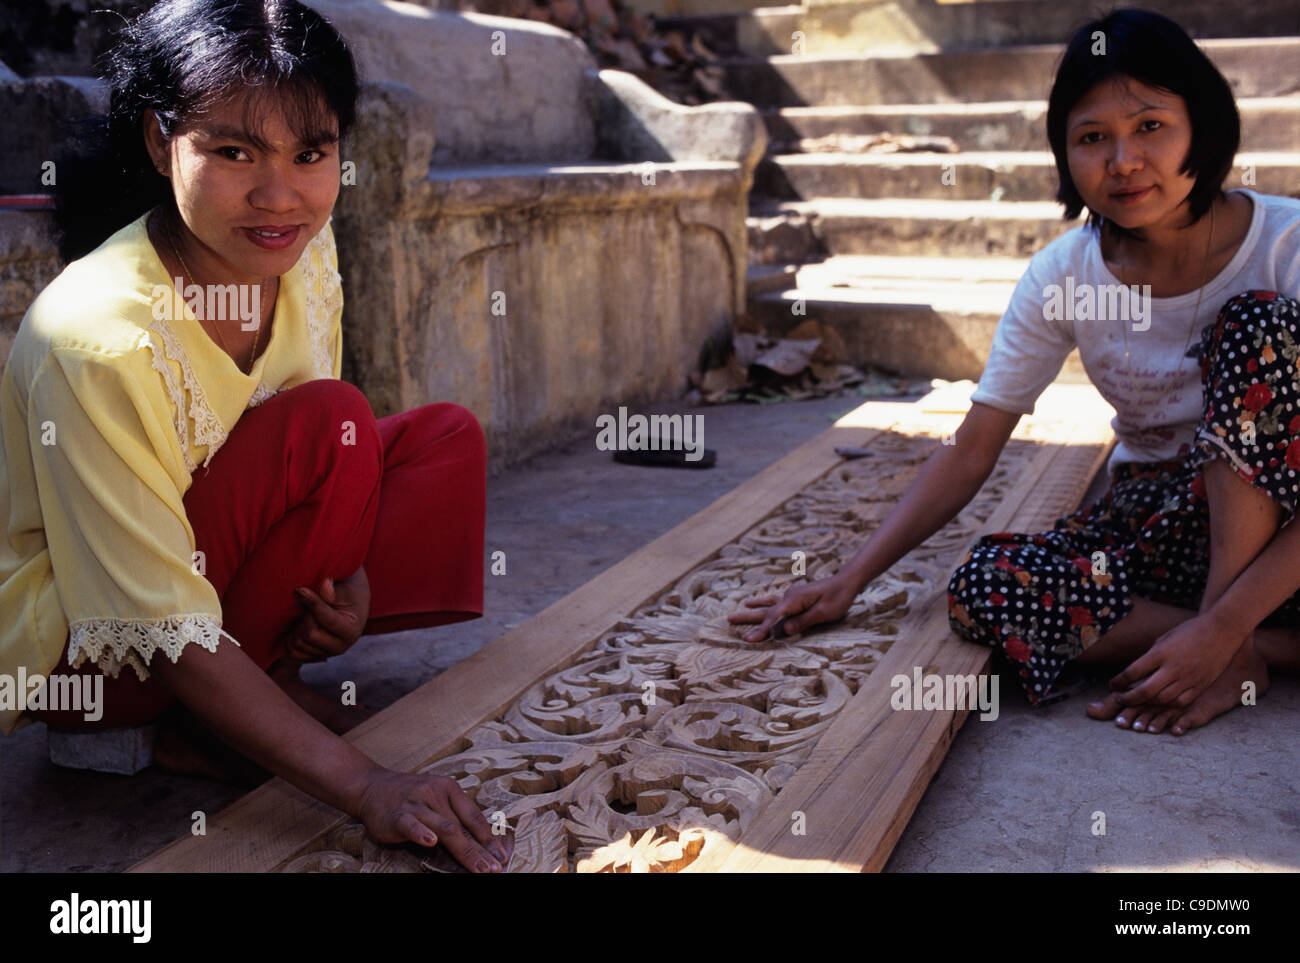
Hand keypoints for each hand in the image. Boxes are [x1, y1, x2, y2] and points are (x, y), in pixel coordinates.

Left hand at [284, 566, 370, 662]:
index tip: (299, 589)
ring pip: (298, 644)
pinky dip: (289, 638)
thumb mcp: (342, 587)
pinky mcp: (312, 658)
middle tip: (306, 604)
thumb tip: (325, 585)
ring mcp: (326, 655)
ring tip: (304, 613)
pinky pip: (291, 653)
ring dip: (296, 626)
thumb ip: (333, 587)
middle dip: (304, 617)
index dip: (311, 603)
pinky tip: (297, 625)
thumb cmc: (345, 592)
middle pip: (309, 635)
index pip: (326, 620)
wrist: (347, 604)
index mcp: (351, 631)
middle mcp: (340, 647)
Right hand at [358, 769, 514, 872]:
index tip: (502, 856)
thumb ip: (454, 816)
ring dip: (463, 851)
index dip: (489, 838)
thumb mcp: (436, 797)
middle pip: (461, 826)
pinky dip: (422, 833)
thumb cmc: (411, 796)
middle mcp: (435, 793)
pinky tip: (431, 843)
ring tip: (477, 868)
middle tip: (494, 869)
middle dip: (480, 851)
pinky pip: (411, 824)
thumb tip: (481, 843)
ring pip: (443, 828)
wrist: (372, 787)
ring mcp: (416, 803)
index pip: (474, 816)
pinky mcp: (397, 815)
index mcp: (449, 789)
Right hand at [726, 574, 858, 642]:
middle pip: (765, 610)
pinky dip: (764, 604)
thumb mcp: (824, 612)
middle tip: (728, 620)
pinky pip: (775, 602)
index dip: (761, 630)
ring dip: (752, 610)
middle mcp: (789, 597)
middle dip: (747, 618)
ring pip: (768, 606)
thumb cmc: (838, 598)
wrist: (846, 582)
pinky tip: (754, 602)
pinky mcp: (796, 597)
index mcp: (795, 601)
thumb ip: (804, 621)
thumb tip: (785, 629)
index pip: (773, 618)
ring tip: (736, 612)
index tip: (748, 640)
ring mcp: (792, 596)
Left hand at [1109, 612, 1244, 708]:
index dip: (1119, 682)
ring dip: (1146, 704)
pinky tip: (1159, 703)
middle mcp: (1174, 668)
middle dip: (1129, 699)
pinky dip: (1167, 705)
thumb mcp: (1164, 639)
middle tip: (1120, 700)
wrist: (1222, 630)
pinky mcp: (1200, 685)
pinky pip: (1180, 702)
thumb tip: (1136, 672)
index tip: (1112, 685)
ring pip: (1162, 700)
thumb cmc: (1189, 631)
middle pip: (1145, 691)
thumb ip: (1151, 657)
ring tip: (1138, 702)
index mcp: (1161, 653)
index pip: (1132, 672)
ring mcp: (1188, 678)